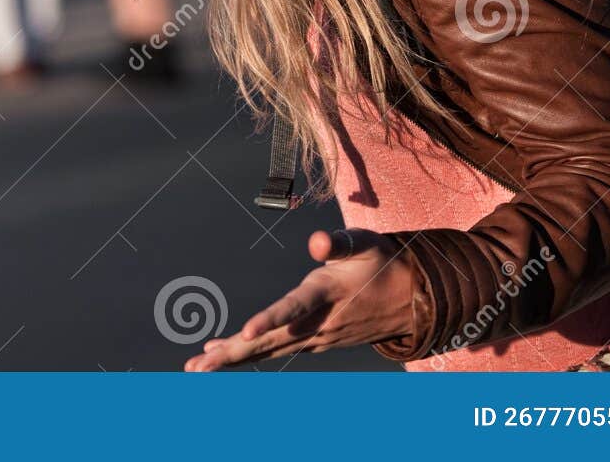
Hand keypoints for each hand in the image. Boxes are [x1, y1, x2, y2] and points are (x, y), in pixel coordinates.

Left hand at [184, 229, 414, 370]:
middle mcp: (319, 322)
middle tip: (196, 369)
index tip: (245, 333)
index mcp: (327, 293)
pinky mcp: (315, 340)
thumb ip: (339, 242)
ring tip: (198, 368)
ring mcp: (317, 337)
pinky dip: (249, 351)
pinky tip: (222, 350)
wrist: (413, 300)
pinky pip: (276, 348)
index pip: (294, 309)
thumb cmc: (384, 263)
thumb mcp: (365, 243)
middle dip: (231, 355)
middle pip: (269, 341)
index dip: (269, 320)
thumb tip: (317, 241)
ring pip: (269, 349)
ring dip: (233, 358)